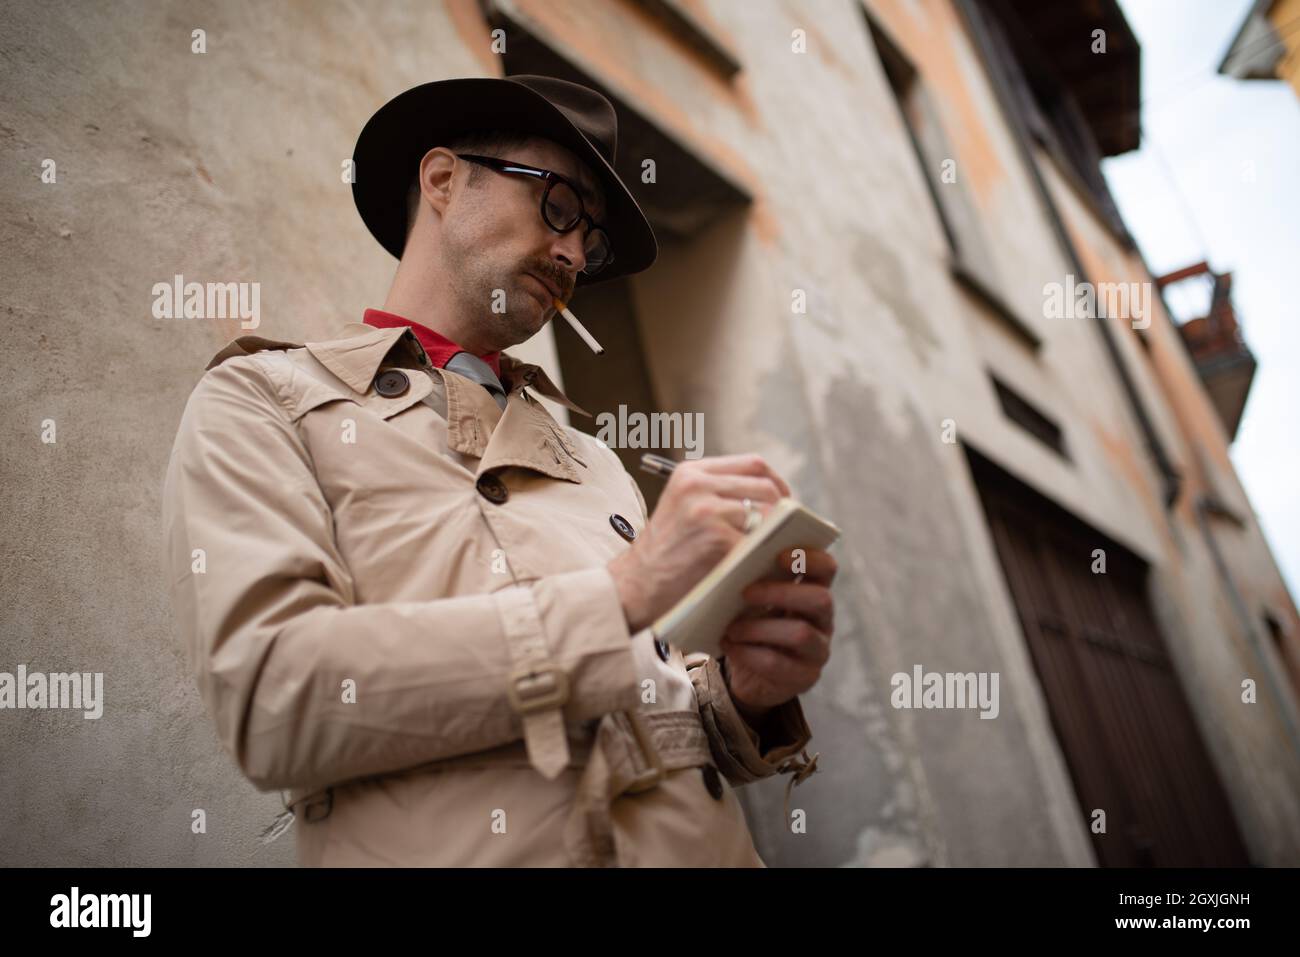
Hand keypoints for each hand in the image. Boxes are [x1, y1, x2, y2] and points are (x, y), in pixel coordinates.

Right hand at [607, 454, 790, 632]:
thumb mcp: (683, 510)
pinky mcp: (716, 539)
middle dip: (783, 511)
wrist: (634, 588)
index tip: (785, 504)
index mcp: (691, 473)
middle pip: (765, 486)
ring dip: (776, 535)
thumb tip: (776, 502)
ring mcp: (706, 510)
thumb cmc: (664, 556)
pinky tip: (761, 569)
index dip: (777, 483)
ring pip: (766, 514)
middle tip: (785, 534)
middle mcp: (697, 484)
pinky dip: (764, 557)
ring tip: (772, 552)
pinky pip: (758, 543)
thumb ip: (719, 497)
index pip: (753, 464)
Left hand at [719, 546, 836, 713]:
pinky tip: (729, 645)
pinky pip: (778, 664)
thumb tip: (732, 549)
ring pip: (800, 633)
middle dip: (781, 593)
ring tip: (732, 628)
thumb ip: (752, 574)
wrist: (748, 675)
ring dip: (759, 628)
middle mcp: (823, 621)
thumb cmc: (751, 624)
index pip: (826, 568)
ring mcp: (818, 651)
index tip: (778, 555)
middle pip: (820, 599)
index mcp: (813, 591)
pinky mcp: (804, 677)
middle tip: (746, 592)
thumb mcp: (753, 598)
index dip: (809, 558)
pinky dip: (748, 653)